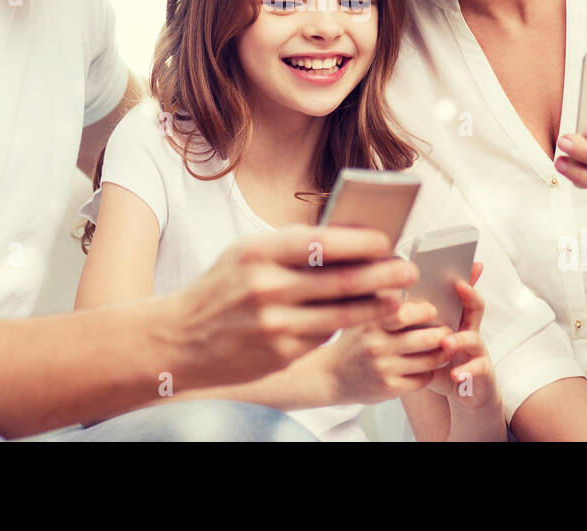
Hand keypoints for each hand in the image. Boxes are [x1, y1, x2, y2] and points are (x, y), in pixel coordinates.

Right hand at [170, 226, 416, 388]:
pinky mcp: (281, 354)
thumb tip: (348, 234)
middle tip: (408, 269)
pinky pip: (325, 337)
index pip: (324, 242)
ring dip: (377, 305)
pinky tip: (360, 317)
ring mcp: (275, 325)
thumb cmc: (221, 288)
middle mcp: (268, 288)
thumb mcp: (247, 253)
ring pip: (343, 315)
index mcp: (259, 253)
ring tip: (396, 297)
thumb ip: (292, 244)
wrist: (179, 339)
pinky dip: (345, 325)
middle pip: (343, 280)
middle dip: (384, 274)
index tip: (386, 240)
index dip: (363, 242)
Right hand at [327, 297, 454, 404]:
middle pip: (426, 338)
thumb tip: (404, 271)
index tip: (432, 310)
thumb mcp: (361, 317)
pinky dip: (430, 372)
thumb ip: (382, 299)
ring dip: (442, 354)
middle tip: (447, 331)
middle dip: (443, 334)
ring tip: (443, 348)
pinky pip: (423, 379)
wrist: (331, 376)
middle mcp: (376, 344)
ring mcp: (383, 368)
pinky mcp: (389, 388)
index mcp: (371, 322)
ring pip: (429, 360)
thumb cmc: (353, 342)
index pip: (406, 313)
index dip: (426, 311)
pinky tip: (426, 366)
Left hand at [425, 263, 498, 410]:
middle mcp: (470, 330)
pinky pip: (478, 369)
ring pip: (474, 338)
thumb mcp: (426, 341)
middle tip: (459, 285)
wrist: (463, 393)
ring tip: (446, 341)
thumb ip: (415, 323)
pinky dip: (466, 371)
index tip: (459, 261)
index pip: (460, 292)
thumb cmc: (441, 362)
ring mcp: (478, 350)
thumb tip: (388, 300)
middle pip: (475, 306)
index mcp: (456, 319)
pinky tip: (455, 374)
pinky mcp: (483, 372)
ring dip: (460, 338)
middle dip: (470, 294)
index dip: (462, 276)